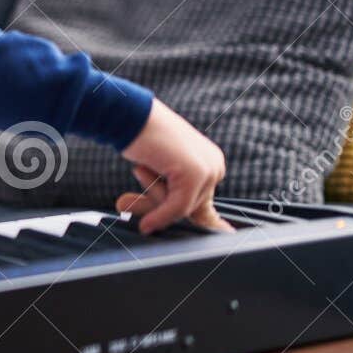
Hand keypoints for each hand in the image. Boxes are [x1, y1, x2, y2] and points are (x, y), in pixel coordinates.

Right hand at [115, 97, 232, 233]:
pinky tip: (145, 224)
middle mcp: (214, 166)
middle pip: (191, 208)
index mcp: (210, 163)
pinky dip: (159, 216)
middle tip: (132, 192)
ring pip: (182, 209)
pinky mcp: (194, 174)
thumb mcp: (160, 174)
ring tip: (141, 169)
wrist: (129, 116)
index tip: (224, 236)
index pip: (207, 206)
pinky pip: (177, 207)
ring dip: (154, 199)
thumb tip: (159, 228)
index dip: (210, 224)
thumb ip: (166, 200)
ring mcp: (207, 169)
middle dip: (161, 205)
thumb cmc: (139, 140)